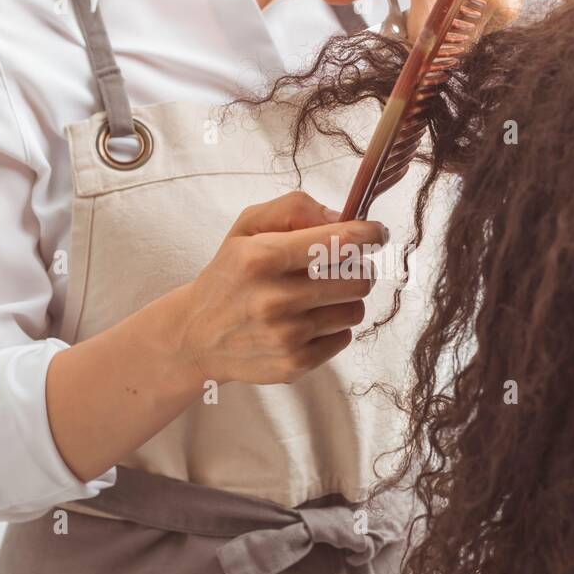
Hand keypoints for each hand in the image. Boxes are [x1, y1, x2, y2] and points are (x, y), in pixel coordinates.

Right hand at [175, 191, 387, 384]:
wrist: (196, 336)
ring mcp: (285, 336)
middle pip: (358, 280)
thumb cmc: (230, 274)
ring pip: (355, 310)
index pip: (339, 242)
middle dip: (357, 269)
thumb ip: (294, 209)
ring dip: (345, 300)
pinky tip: (307, 321)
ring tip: (319, 296)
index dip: (368, 234)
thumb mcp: (247, 227)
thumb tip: (343, 218)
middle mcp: (274, 299)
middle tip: (341, 268)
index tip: (377, 233)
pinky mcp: (294, 364)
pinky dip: (333, 327)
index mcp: (261, 257)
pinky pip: (343, 338)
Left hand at [320, 0, 573, 37]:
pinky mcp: (507, 13)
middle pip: (436, 47)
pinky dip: (470, 34)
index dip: (408, 47)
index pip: (415, 34)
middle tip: (426, 32)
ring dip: (449, 41)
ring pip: (457, 48)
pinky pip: (478, 41)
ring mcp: (489, 3)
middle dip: (427, 48)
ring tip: (451, 11)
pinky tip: (474, 8)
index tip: (405, 49)